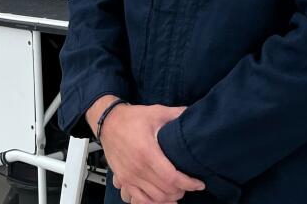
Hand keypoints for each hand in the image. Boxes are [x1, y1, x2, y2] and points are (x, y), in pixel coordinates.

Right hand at [86, 99, 204, 201]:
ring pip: (154, 198)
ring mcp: (129, 176)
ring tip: (177, 191)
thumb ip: (176, 114)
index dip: (188, 183)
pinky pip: (138, 199)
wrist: (107, 122)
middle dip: (181, 191)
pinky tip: (160, 198)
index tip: (198, 183)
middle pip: (165, 191)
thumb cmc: (131, 118)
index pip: (172, 177)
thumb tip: (192, 112)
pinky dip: (152, 202)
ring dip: (169, 198)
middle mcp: (137, 167)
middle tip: (189, 185)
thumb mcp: (155, 112)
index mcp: (147, 152)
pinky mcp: (123, 179)